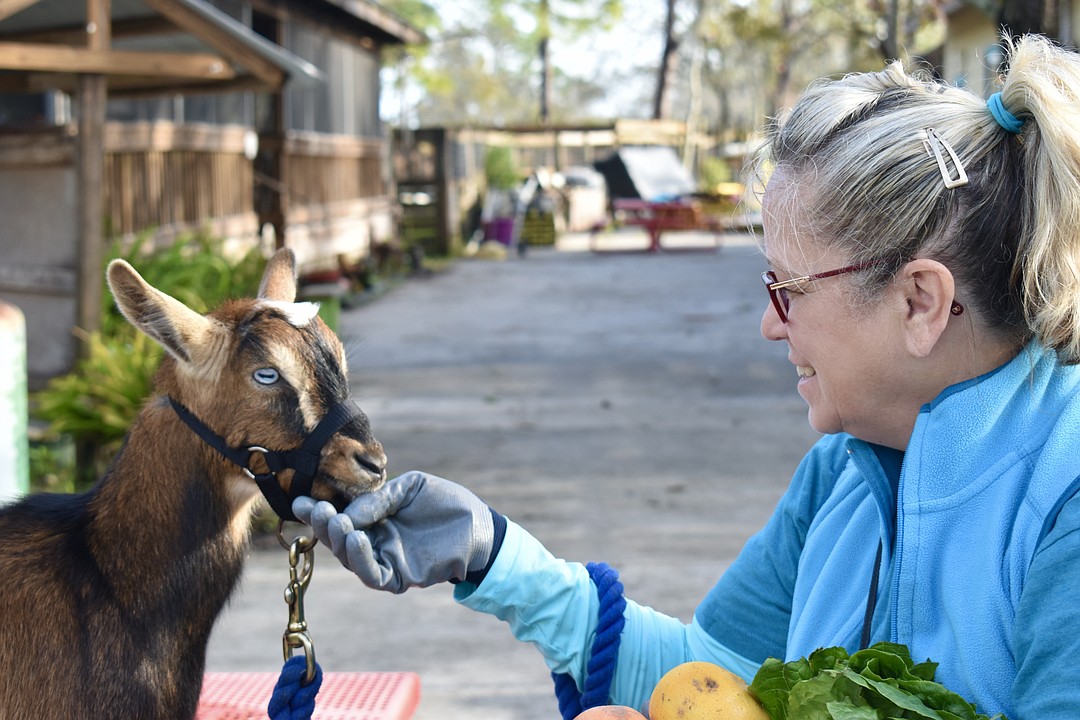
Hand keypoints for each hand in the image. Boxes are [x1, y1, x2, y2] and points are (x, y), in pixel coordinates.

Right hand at [292, 471, 496, 592]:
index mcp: (373, 518)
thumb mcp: (410, 488)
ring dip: (340, 543)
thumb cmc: (445, 502)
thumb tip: (347, 515)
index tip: (299, 502)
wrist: (479, 524)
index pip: (339, 516)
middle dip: (324, 525)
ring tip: (338, 523)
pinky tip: (358, 540)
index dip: (317, 512)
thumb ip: (379, 500)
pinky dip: (362, 560)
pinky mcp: (400, 577)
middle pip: (339, 540)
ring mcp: (386, 560)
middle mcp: (374, 541)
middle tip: (317, 510)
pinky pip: (374, 575)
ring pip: (352, 560)